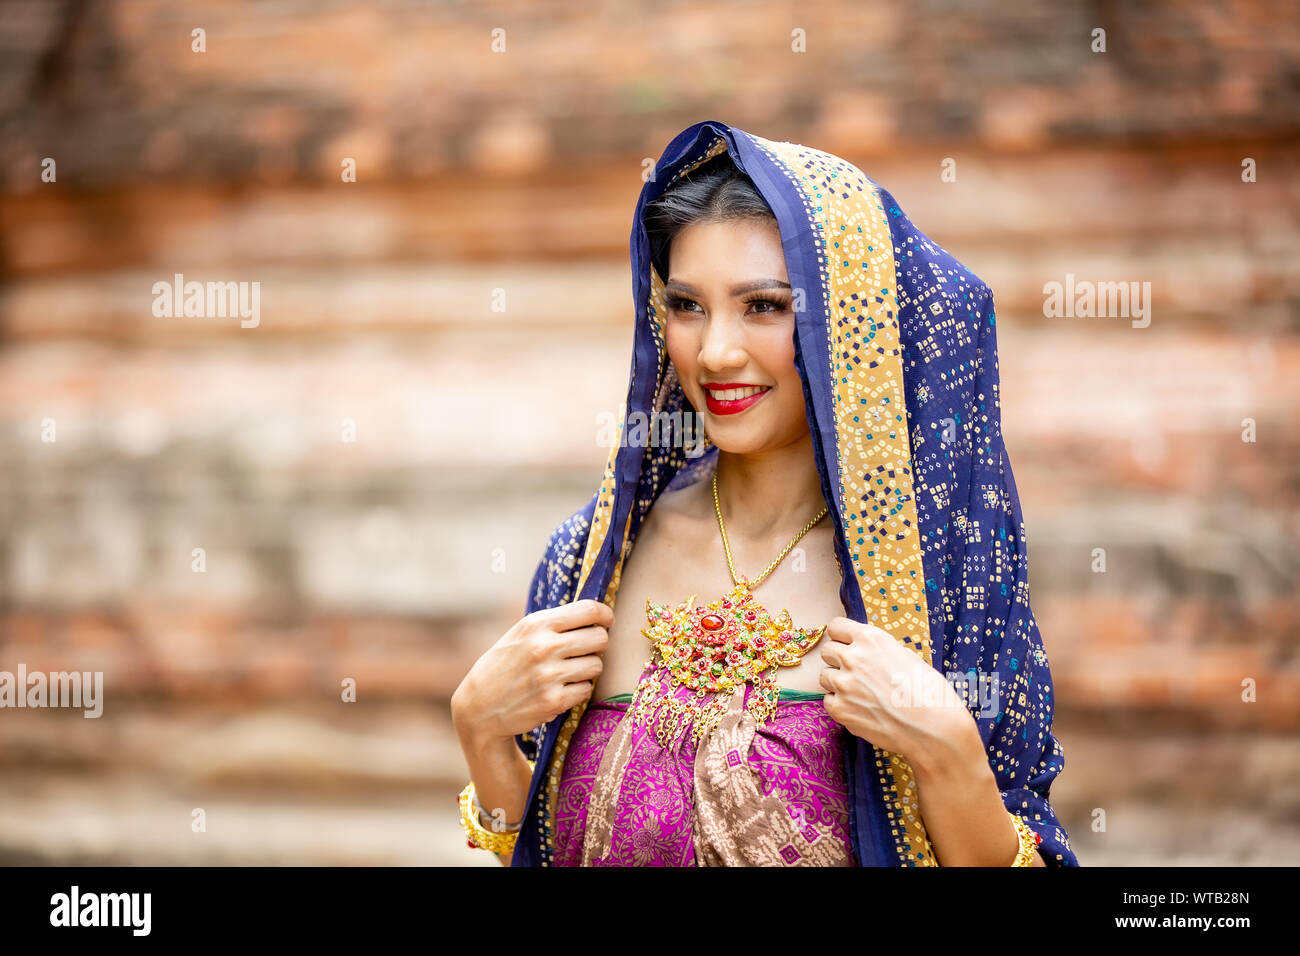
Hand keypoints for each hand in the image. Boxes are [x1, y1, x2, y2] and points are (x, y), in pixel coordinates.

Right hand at [451, 598, 611, 744]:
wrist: (479, 706)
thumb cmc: (505, 665)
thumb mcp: (521, 633)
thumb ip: (554, 623)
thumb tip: (597, 614)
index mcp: (537, 624)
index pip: (589, 610)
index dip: (605, 615)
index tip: (607, 621)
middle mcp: (544, 647)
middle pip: (600, 638)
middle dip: (597, 645)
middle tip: (586, 650)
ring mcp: (549, 675)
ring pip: (597, 666)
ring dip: (588, 669)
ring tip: (568, 672)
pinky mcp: (553, 701)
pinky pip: (586, 690)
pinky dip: (578, 691)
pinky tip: (561, 689)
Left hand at [818, 616, 973, 761]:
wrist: (932, 728)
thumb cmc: (928, 692)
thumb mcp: (907, 657)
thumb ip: (880, 651)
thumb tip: (868, 652)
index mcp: (871, 639)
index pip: (836, 627)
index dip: (842, 637)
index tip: (848, 645)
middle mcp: (853, 658)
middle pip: (827, 651)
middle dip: (838, 659)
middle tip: (856, 672)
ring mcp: (844, 684)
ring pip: (825, 676)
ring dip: (838, 682)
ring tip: (860, 693)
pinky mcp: (840, 709)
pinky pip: (828, 700)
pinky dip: (840, 704)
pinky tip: (860, 708)